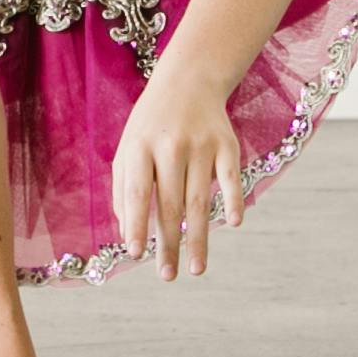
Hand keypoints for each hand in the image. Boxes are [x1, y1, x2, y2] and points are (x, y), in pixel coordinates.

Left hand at [109, 75, 244, 280]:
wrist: (188, 80)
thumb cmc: (151, 125)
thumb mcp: (128, 148)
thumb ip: (123, 189)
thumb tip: (127, 232)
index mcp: (140, 147)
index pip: (136, 193)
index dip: (135, 224)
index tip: (135, 255)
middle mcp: (170, 146)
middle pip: (169, 204)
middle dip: (168, 244)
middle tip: (166, 276)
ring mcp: (201, 145)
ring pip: (199, 200)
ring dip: (199, 238)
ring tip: (196, 268)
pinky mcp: (227, 144)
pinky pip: (230, 177)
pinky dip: (233, 199)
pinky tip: (234, 224)